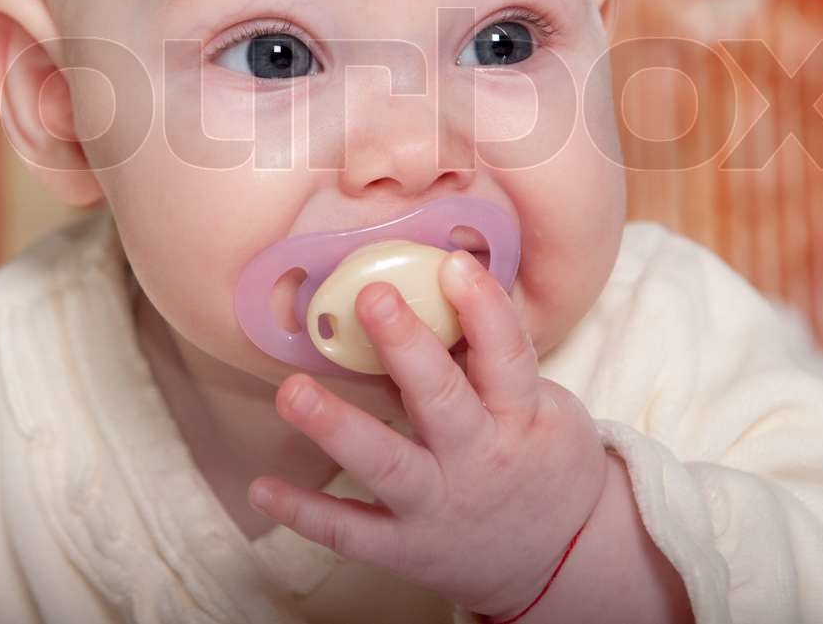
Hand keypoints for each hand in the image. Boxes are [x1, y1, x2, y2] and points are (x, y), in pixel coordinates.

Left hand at [248, 250, 607, 619]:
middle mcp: (478, 461)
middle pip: (441, 401)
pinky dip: (306, 514)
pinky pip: (351, 534)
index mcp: (519, 418)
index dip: (484, 309)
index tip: (453, 264)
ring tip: (292, 391)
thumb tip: (430, 290)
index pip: (506, 357)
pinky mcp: (406, 549)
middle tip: (372, 296)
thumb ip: (487, 362)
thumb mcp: (540, 408)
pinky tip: (261, 487)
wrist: (561, 557)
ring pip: (387, 467)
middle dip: (406, 348)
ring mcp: (439, 507)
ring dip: (337, 428)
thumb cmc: (541, 459)